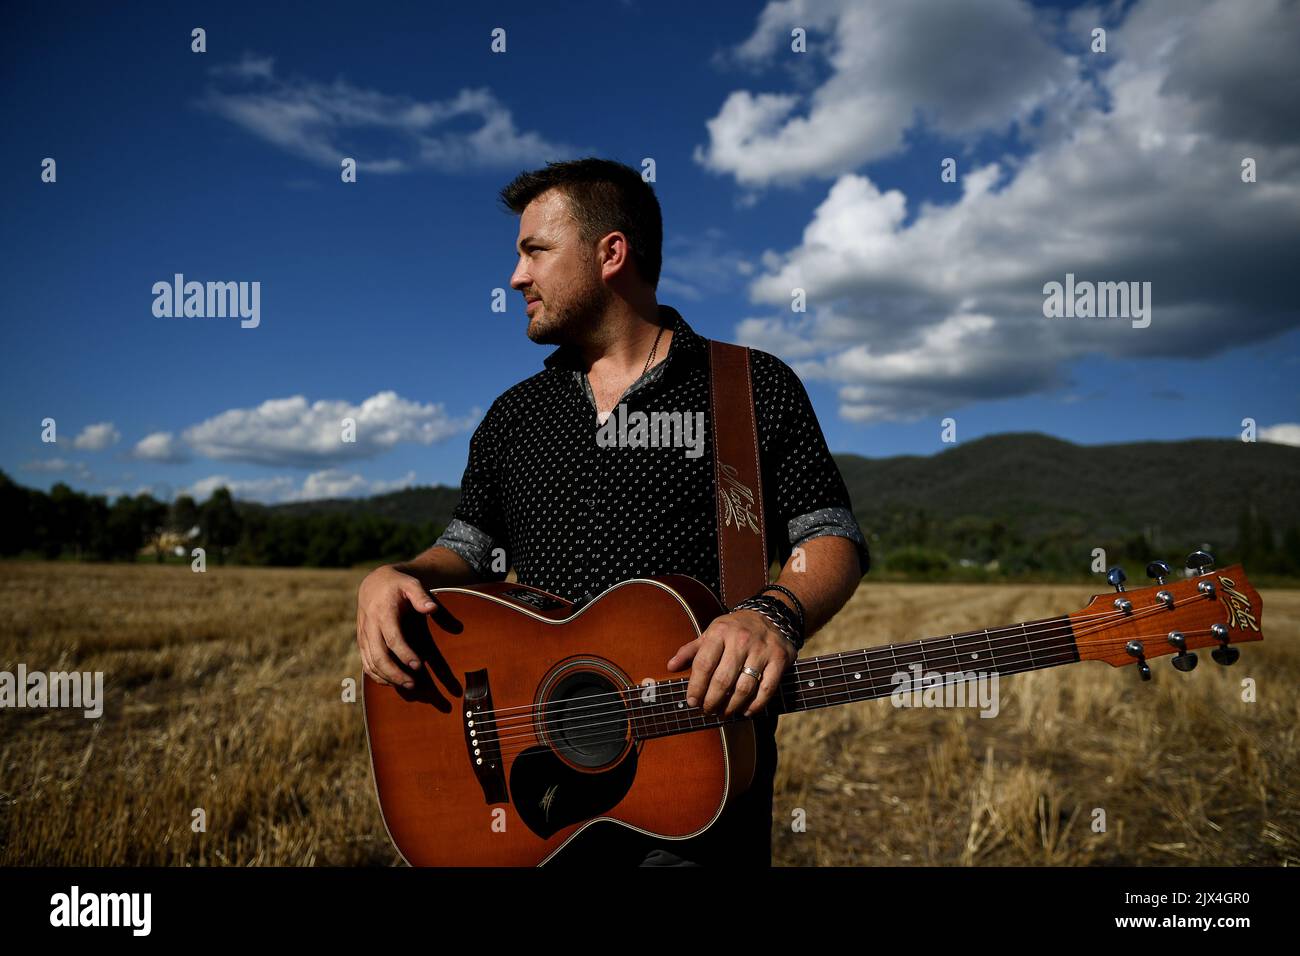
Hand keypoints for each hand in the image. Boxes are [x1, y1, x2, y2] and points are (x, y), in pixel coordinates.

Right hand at [356, 565, 438, 687]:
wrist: (374, 583)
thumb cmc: (398, 585)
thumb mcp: (411, 584)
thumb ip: (421, 596)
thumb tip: (432, 609)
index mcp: (382, 612)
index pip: (392, 638)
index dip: (404, 654)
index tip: (418, 665)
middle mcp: (370, 626)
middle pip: (378, 655)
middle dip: (395, 673)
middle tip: (413, 684)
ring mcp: (364, 635)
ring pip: (370, 662)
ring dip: (387, 677)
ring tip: (407, 685)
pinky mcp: (362, 642)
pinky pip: (365, 663)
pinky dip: (376, 675)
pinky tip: (391, 682)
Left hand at [666, 609, 795, 718]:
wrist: (772, 616)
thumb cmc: (735, 629)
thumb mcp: (711, 632)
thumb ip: (691, 650)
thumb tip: (671, 666)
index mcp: (720, 632)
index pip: (704, 665)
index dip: (696, 687)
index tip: (692, 702)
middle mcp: (741, 640)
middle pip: (723, 680)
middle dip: (712, 701)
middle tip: (708, 710)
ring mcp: (761, 650)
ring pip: (744, 687)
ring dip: (732, 706)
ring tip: (724, 713)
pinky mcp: (779, 659)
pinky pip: (767, 689)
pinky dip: (756, 705)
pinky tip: (746, 711)